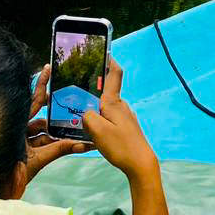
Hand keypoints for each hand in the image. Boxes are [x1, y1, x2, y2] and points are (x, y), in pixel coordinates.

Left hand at [25, 63, 90, 179]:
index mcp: (15, 125)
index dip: (41, 84)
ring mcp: (18, 141)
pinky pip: (40, 143)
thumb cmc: (9, 174)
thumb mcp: (37, 161)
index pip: (31, 100)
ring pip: (41, 131)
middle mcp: (16, 130)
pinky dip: (52, 143)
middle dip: (54, 109)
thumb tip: (83, 144)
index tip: (48, 68)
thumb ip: (59, 150)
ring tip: (75, 128)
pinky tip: (68, 143)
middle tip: (68, 99)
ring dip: (56, 131)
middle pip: (38, 113)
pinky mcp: (22, 153)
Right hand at [82, 58, 157, 182]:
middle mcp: (121, 106)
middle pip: (106, 92)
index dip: (109, 61)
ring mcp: (125, 117)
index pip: (114, 75)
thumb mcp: (97, 131)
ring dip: (95, 107)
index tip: (102, 51)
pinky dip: (100, 118)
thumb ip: (87, 117)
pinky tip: (91, 129)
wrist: (140, 164)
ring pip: (106, 107)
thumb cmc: (120, 145)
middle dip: (92, 89)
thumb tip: (85, 112)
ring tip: (78, 112)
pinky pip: (109, 118)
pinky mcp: (125, 128)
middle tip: (74, 90)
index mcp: (114, 102)